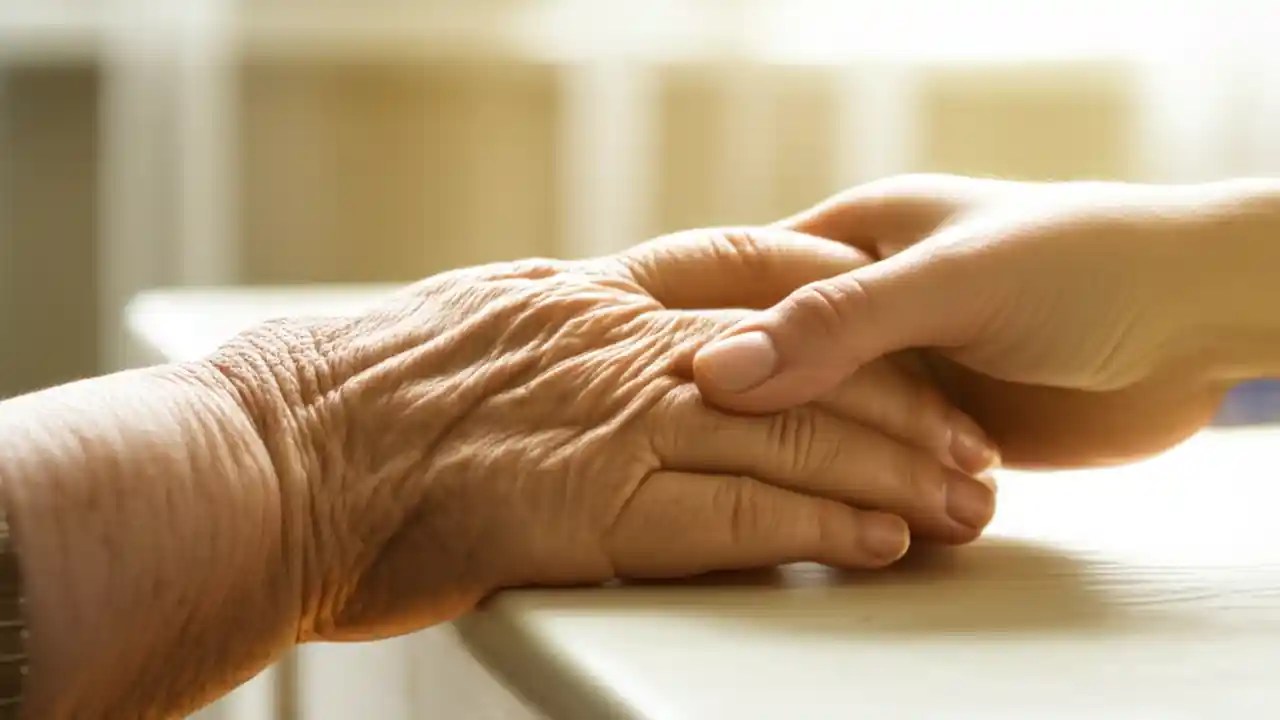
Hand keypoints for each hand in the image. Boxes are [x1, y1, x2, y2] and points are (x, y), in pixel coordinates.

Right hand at [213, 228, 996, 641]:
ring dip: (891, 466)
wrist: (275, 463)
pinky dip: (822, 526)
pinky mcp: (600, 510)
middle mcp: (614, 343)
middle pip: (799, 358)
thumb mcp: (453, 331)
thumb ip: (538, 331)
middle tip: (968, 430)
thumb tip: (575, 342)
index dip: (828, 277)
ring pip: (794, 431)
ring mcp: (612, 421)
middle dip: (897, 395)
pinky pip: (742, 513)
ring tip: (962, 495)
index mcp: (580, 294)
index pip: (738, 261)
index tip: (888, 298)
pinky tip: (882, 541)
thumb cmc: (343, 406)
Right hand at [694, 175, 1278, 465]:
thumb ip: (836, 324)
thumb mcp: (949, 282)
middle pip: (786, 367)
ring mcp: (908, 367)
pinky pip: (885, 464)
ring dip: (831, 468)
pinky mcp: (944, 424)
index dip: (710, 343)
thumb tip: (714, 374)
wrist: (1199, 322)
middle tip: (724, 470)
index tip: (666, 402)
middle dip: (770, 420)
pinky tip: (865, 521)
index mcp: (857, 236)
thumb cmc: (1082, 265)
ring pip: (833, 423)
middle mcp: (873, 302)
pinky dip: (876, 493)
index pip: (752, 289)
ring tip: (806, 507)